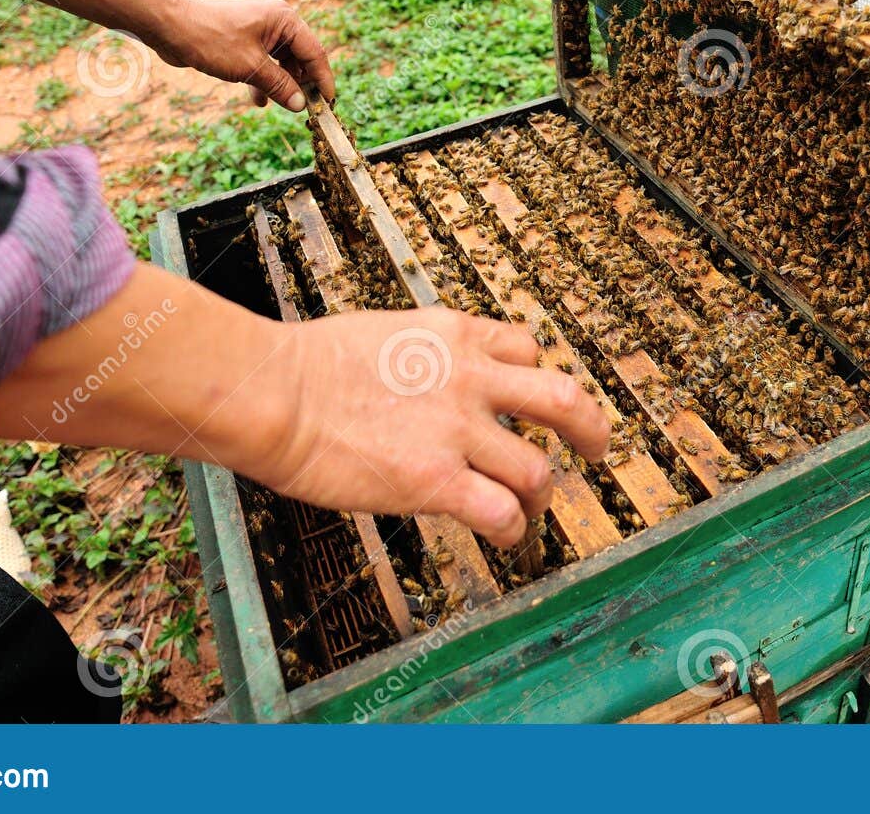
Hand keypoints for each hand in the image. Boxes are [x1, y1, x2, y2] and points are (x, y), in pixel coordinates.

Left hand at [152, 0, 335, 111]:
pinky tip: (258, 101)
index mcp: (285, 20)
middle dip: (301, 84)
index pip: (315, 53)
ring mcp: (261, 31)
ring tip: (279, 106)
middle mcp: (277, 22)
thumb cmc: (212, 39)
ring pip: (282, 63)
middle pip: (300, 58)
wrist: (171, 26)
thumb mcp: (251, 68)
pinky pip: (265, 63)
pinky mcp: (246, 41)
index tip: (328, 104)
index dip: (323, 80)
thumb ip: (280, 86)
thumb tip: (302, 105)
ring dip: (281, 85)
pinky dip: (264, 81)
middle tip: (305, 110)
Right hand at [261, 308, 610, 546]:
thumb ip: (422, 356)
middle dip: (590, 428)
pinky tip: (504, 537)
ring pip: (536, 469)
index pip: (527, 349)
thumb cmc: (305, 366)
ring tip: (529, 510)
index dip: (537, 379)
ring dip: (539, 495)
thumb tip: (424, 378)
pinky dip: (513, 530)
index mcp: (454, 336)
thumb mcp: (383, 333)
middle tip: (595, 448)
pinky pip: (502, 513)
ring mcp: (457, 432)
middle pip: (563, 400)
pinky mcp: (436, 481)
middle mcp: (470, 379)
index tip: (535, 402)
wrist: (274, 394)